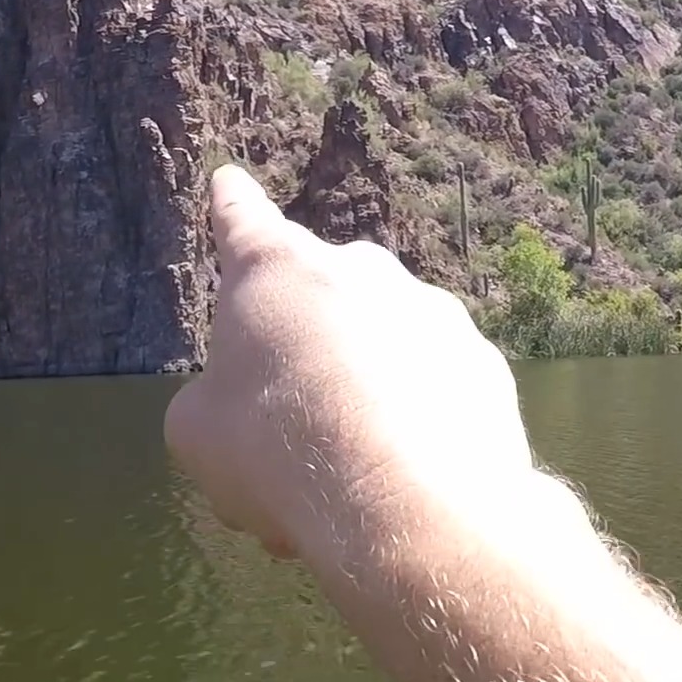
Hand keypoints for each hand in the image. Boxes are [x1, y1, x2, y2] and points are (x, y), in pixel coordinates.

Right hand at [164, 165, 538, 568]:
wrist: (401, 501)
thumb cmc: (276, 449)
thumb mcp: (197, 432)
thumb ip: (213, 399)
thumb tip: (234, 407)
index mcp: (276, 269)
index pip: (242, 222)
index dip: (231, 206)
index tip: (230, 181)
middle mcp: (361, 269)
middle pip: (321, 298)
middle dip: (305, 347)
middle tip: (289, 423)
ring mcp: (432, 310)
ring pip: (383, 347)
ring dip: (364, 389)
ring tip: (350, 468)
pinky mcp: (484, 363)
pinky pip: (437, 386)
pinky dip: (419, 420)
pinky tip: (404, 475)